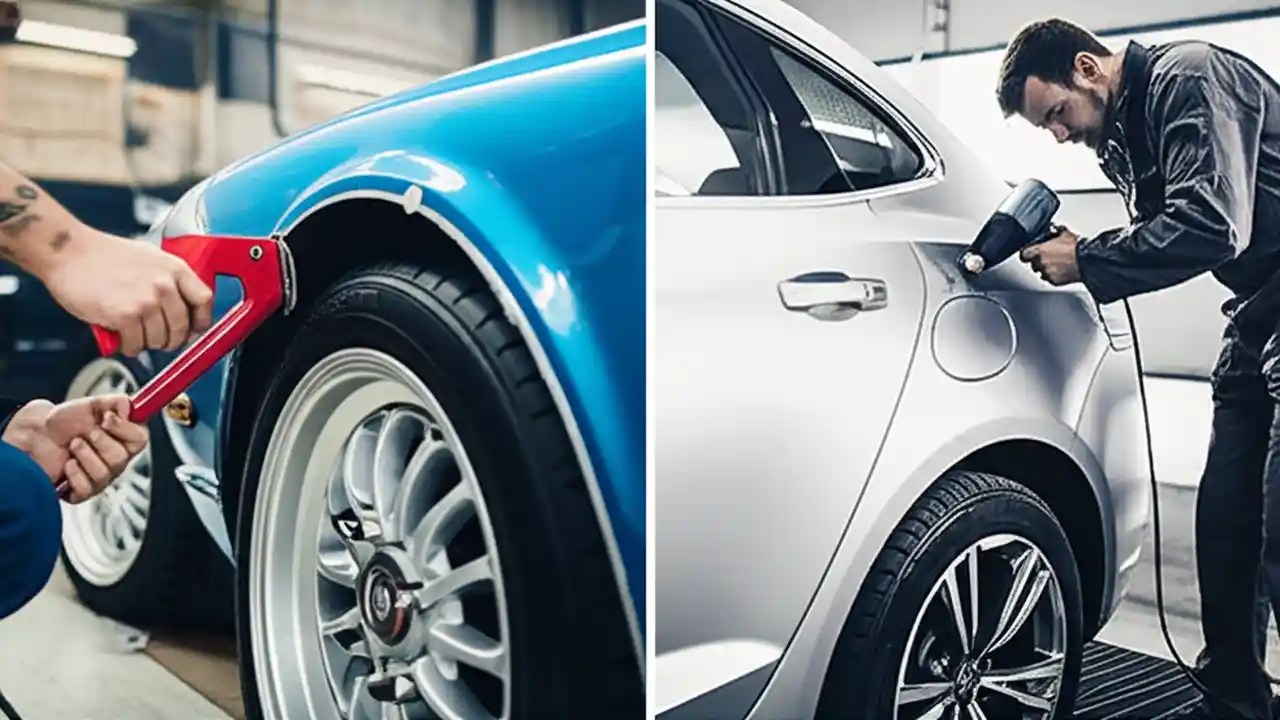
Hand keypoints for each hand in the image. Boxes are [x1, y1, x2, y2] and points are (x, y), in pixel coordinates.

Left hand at [2, 395, 148, 502]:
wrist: (37, 435)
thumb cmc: (64, 422)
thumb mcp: (91, 405)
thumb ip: (115, 402)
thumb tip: (129, 407)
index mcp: (122, 439)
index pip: (140, 439)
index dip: (126, 429)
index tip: (108, 418)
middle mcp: (115, 460)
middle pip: (122, 458)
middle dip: (101, 442)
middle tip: (86, 433)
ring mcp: (100, 478)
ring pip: (104, 473)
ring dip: (85, 454)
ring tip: (72, 445)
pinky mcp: (82, 492)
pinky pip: (86, 487)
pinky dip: (74, 473)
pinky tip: (67, 464)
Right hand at [41, 227, 213, 355]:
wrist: (69, 253)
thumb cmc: (104, 256)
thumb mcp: (150, 259)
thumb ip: (169, 281)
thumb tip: (183, 309)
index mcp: (174, 269)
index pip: (205, 300)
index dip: (201, 320)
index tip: (193, 329)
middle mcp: (165, 285)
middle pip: (182, 327)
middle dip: (171, 339)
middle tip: (158, 338)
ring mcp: (146, 301)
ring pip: (160, 340)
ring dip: (147, 343)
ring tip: (134, 333)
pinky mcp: (125, 316)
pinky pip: (136, 345)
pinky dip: (129, 347)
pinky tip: (121, 338)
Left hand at [1019, 226, 1081, 285]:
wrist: (1088, 261)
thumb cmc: (1077, 248)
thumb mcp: (1065, 234)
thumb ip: (1056, 232)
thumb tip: (1056, 229)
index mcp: (1038, 251)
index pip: (1023, 255)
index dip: (1028, 254)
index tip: (1031, 253)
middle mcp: (1040, 263)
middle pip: (1033, 264)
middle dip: (1039, 261)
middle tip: (1049, 257)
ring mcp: (1046, 274)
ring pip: (1042, 272)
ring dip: (1047, 269)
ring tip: (1058, 264)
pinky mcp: (1054, 282)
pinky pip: (1051, 279)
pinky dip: (1055, 276)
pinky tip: (1063, 270)